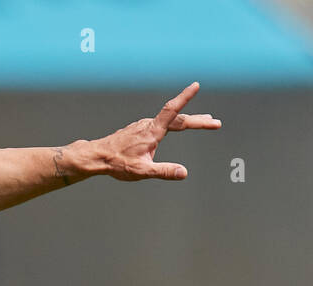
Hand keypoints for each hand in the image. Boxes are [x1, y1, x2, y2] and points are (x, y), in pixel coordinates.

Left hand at [94, 81, 220, 180]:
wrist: (97, 156)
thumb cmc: (117, 163)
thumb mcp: (142, 171)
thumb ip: (163, 171)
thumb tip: (183, 173)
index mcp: (152, 132)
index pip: (172, 111)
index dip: (185, 97)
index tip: (196, 85)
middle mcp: (149, 125)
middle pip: (178, 118)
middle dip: (198, 120)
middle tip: (215, 122)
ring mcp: (143, 126)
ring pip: (170, 120)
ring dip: (187, 120)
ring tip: (202, 120)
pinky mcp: (139, 130)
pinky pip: (161, 123)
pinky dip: (174, 122)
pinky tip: (176, 126)